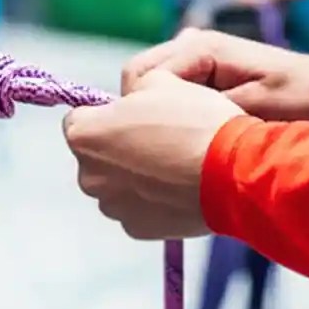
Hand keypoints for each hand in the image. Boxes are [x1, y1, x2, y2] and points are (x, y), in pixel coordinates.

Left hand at [64, 70, 243, 239]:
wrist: (230, 172)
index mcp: (83, 135)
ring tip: (174, 165)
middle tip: (158, 139)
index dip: (105, 115)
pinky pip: (138, 208)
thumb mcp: (161, 80)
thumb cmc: (193, 121)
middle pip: (97, 157)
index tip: (131, 116)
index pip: (78, 120)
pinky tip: (180, 187)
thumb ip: (134, 89)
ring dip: (136, 175)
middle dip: (119, 148)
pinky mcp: (137, 228)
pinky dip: (152, 200)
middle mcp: (89, 175)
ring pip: (117, 185)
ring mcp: (113, 206)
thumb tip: (132, 100)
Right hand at [122, 28, 308, 130]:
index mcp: (201, 48)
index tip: (151, 143)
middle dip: (141, 112)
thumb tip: (168, 116)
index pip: (140, 74)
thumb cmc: (302, 97)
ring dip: (156, 117)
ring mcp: (198, 64)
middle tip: (161, 148)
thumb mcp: (256, 106)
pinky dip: (171, 118)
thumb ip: (210, 106)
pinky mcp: (206, 81)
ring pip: (151, 91)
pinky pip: (171, 97)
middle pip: (138, 79)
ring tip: (174, 148)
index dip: (137, 108)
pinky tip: (188, 141)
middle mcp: (193, 49)